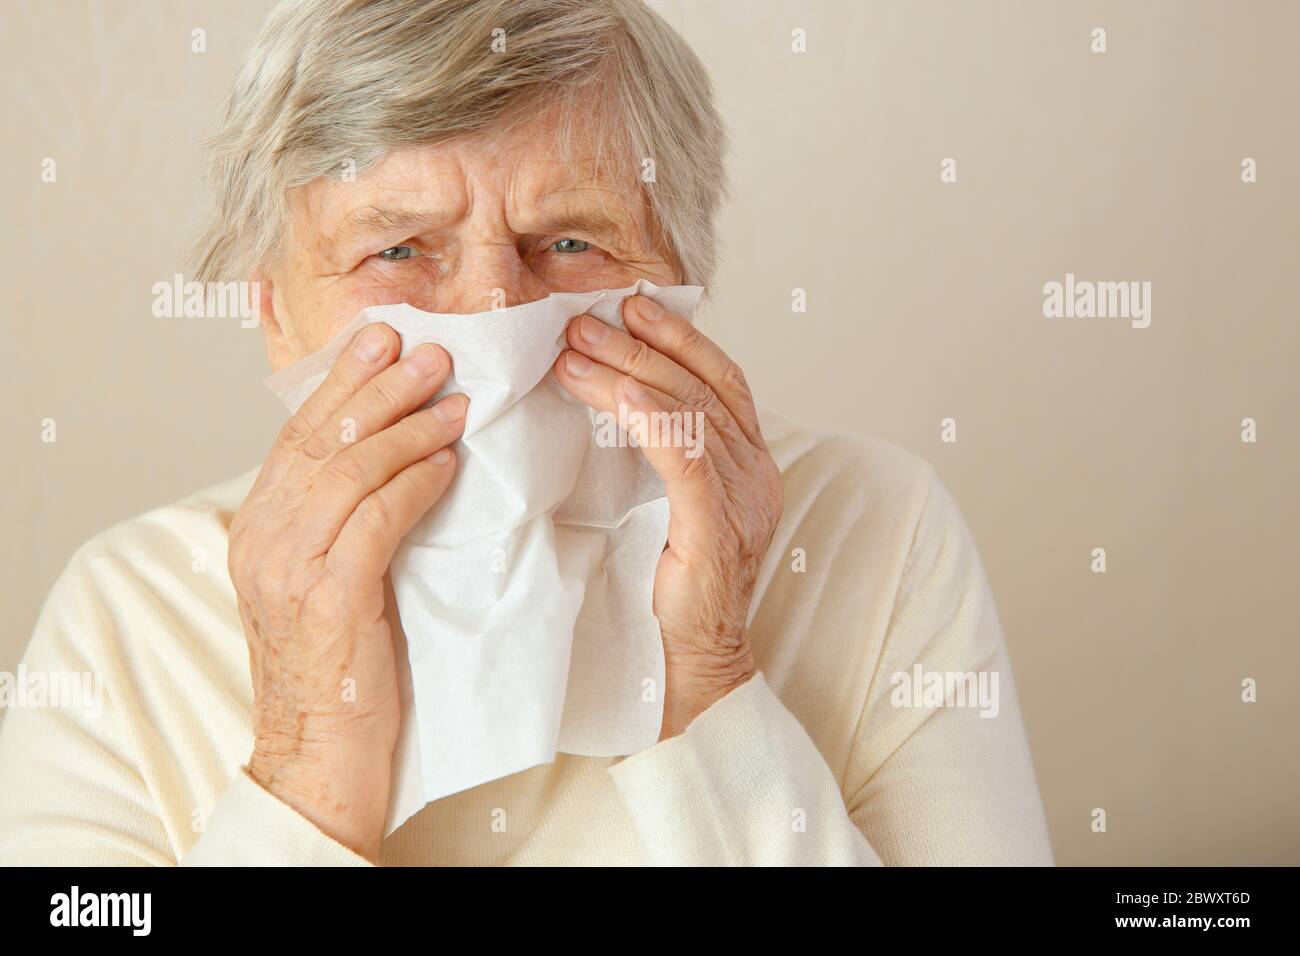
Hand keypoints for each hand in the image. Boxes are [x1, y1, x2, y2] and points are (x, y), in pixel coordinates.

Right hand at [228, 323, 466, 859]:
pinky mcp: (329, 601)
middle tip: (430, 352)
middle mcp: (262, 542)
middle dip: (377, 388)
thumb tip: (391, 458)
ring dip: (406, 429)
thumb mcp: (330, 581)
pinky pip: (375, 521)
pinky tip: (447, 464)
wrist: (320, 755)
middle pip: (319, 441)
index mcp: (257, 531)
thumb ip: (343, 522)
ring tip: (454, 400)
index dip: (341, 383)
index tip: (382, 341)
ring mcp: (289, 571)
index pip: (298, 437)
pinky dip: (413, 484)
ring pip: (347, 472)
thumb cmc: (337, 668)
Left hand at [554, 296, 782, 737]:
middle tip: (581, 323)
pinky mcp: (717, 533)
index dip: (679, 337)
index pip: (720, 378)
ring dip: (628, 377)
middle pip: (698, 388)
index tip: (631, 305)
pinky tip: (622, 398)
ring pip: (687, 415)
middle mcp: (756, 473)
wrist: (691, 664)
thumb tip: (614, 393)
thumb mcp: (668, 503)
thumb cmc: (670, 588)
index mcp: (749, 461)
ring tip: (576, 351)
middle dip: (637, 348)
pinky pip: (688, 464)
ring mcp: (743, 501)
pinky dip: (655, 425)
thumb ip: (661, 451)